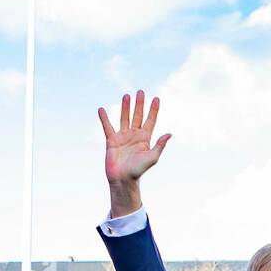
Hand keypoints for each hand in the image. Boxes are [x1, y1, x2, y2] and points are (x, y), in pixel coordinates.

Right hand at [98, 90, 170, 216]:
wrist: (123, 179)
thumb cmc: (138, 170)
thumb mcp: (152, 158)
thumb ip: (160, 145)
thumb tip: (169, 134)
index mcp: (145, 138)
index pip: (150, 120)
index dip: (153, 110)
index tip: (156, 98)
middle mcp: (134, 135)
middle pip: (138, 116)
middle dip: (139, 104)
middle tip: (140, 91)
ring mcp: (123, 137)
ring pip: (124, 118)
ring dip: (125, 107)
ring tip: (126, 95)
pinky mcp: (112, 141)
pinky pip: (107, 127)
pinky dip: (104, 118)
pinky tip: (101, 109)